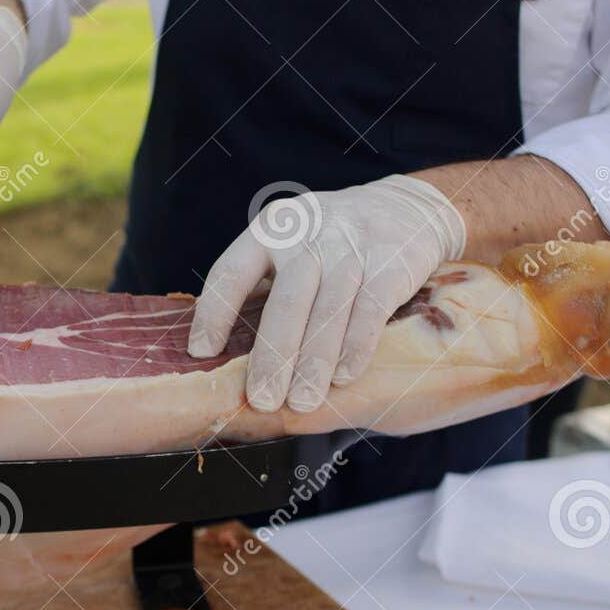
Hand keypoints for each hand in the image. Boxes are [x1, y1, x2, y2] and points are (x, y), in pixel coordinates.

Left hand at [188, 176, 466, 412]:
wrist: (406, 207)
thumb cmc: (333, 241)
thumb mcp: (292, 244)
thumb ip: (264, 284)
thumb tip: (225, 354)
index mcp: (271, 228)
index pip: (232, 272)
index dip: (215, 314)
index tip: (202, 353)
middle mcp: (308, 234)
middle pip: (286, 302)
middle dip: (273, 357)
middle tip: (262, 399)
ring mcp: (351, 247)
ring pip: (328, 311)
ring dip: (313, 363)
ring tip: (301, 402)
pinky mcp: (390, 263)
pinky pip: (370, 311)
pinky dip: (356, 347)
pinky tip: (344, 377)